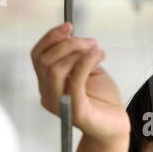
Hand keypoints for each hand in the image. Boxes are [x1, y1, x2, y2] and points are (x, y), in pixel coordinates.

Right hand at [30, 23, 129, 143]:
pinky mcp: (76, 112)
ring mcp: (59, 105)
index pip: (37, 56)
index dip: (50, 38)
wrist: (115, 125)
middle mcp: (48, 95)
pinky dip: (85, 62)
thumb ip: (77, 55)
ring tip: (97, 49)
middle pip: (44, 60)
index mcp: (47, 84)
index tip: (69, 26)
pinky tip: (97, 55)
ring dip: (76, 51)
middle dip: (67, 43)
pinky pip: (74, 81)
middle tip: (90, 41)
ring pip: (54, 70)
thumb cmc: (102, 98)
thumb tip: (72, 35)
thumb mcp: (88, 70)